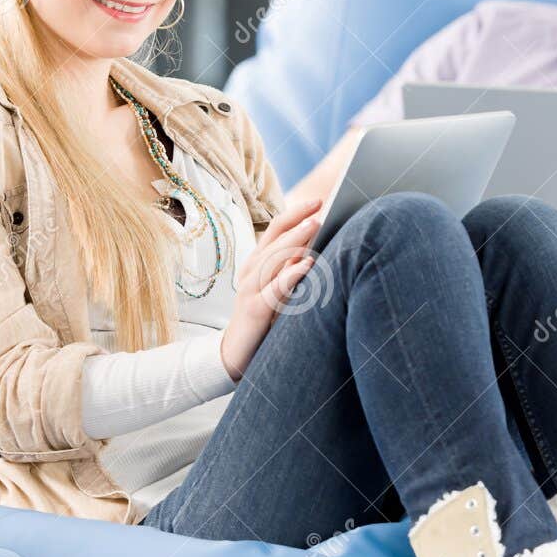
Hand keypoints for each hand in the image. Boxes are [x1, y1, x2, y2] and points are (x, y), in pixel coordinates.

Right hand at [219, 197, 321, 381]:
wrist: (235, 356)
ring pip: (274, 257)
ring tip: (317, 224)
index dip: (295, 213)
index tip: (319, 201)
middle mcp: (251, 271)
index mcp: (257, 262)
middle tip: (320, 205)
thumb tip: (318, 246)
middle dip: (298, 220)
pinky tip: (307, 264)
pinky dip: (290, 274)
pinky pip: (274, 288)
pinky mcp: (254, 310)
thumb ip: (292, 269)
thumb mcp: (279, 290)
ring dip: (296, 240)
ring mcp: (249, 289)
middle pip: (275, 237)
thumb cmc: (264, 320)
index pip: (276, 229)